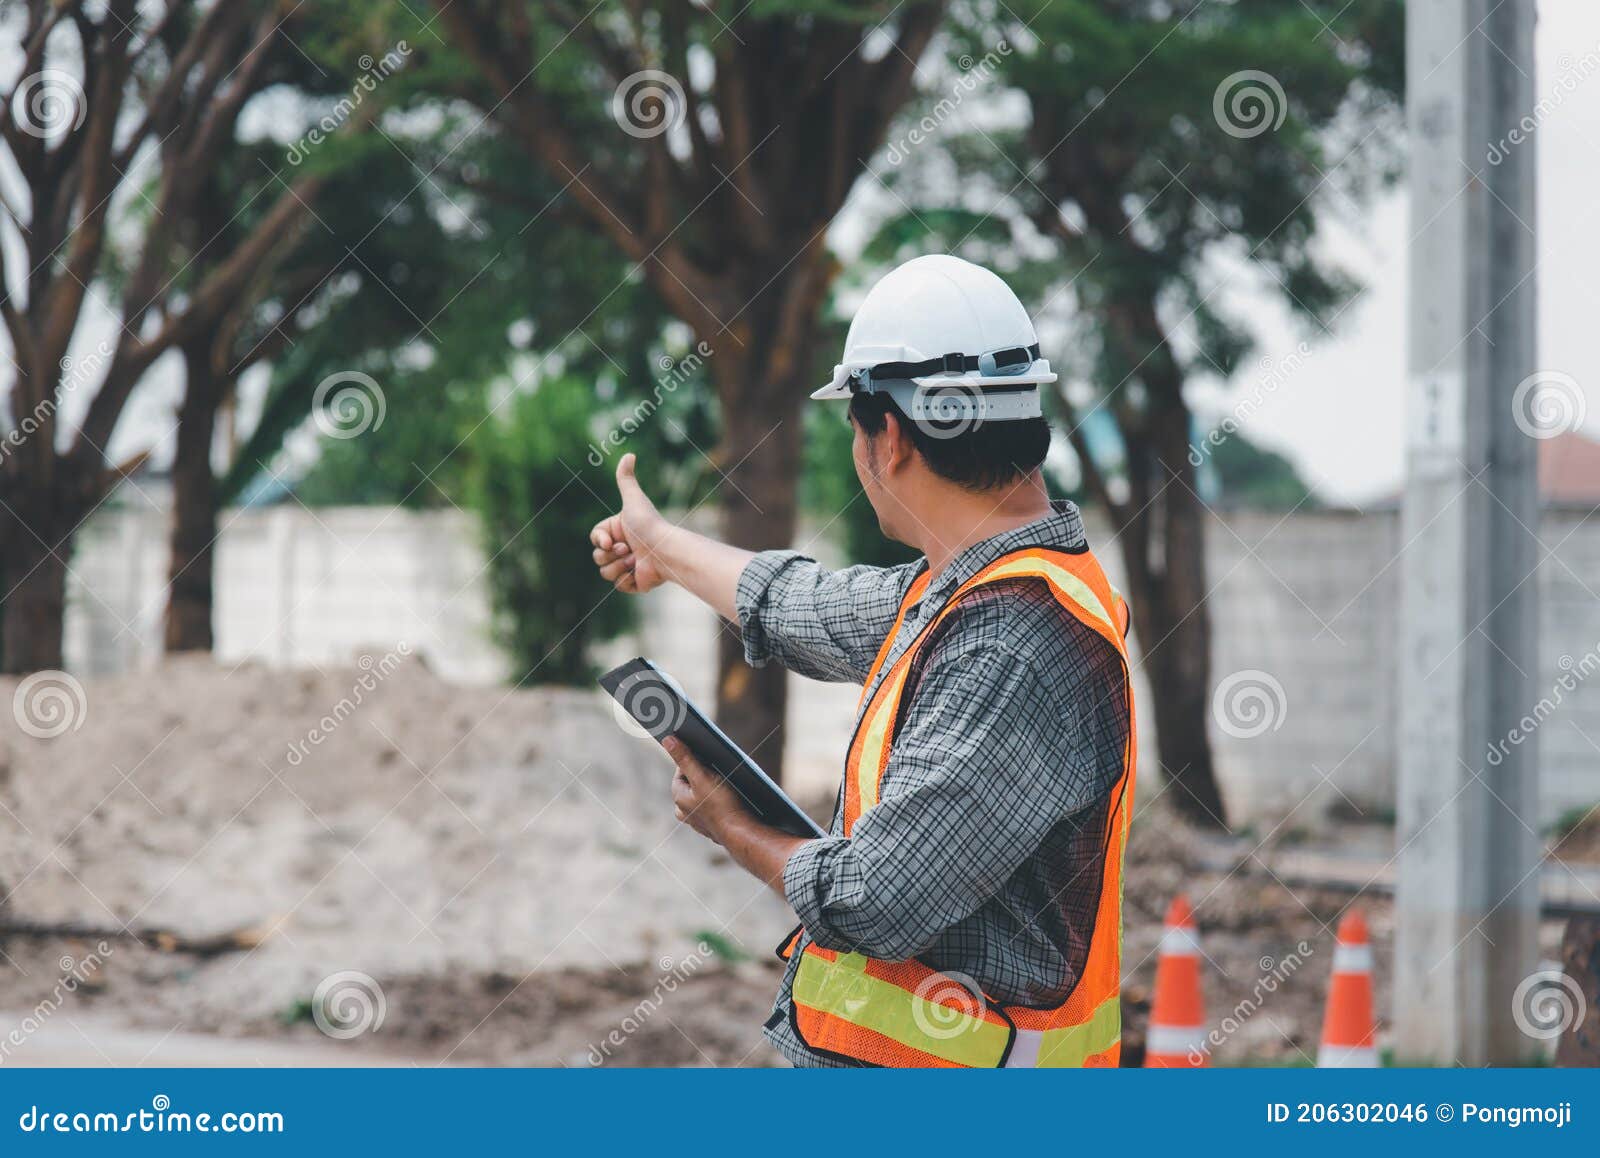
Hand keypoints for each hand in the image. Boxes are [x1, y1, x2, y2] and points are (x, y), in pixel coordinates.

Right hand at [589, 453, 671, 593]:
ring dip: (619, 566)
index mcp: (618, 532)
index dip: (600, 542)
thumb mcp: (634, 500)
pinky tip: (640, 572)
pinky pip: (619, 585)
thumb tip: (629, 454)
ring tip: (636, 560)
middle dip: (610, 555)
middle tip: (628, 549)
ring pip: (605, 572)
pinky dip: (627, 580)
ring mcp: (628, 566)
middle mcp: (622, 548)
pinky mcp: (635, 583)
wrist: (665, 552)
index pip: (596, 539)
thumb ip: (626, 479)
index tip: (610, 541)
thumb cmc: (649, 525)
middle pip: (598, 557)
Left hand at [665, 736, 750, 845]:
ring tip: (728, 782)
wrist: (741, 833)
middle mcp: (685, 810)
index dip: (694, 760)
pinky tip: (732, 798)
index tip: (707, 754)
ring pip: (703, 795)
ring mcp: (698, 820)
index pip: (681, 770)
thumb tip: (667, 740)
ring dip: (713, 787)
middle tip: (720, 768)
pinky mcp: (712, 826)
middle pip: (692, 782)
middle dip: (705, 773)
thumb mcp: (702, 777)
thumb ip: (684, 758)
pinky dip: (720, 801)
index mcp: (679, 797)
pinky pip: (713, 807)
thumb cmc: (722, 805)